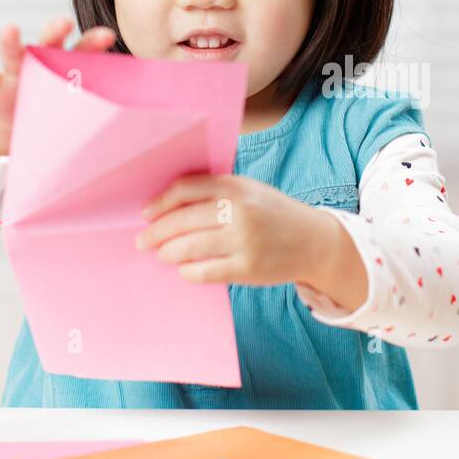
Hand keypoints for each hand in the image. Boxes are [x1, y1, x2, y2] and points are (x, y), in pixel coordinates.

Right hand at [0, 17, 115, 157]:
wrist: (23, 121)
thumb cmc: (58, 106)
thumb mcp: (77, 105)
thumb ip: (99, 105)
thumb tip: (139, 124)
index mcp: (66, 64)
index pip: (82, 50)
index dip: (93, 43)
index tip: (108, 35)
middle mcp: (41, 61)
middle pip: (49, 42)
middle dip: (56, 31)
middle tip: (65, 21)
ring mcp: (16, 73)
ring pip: (14, 53)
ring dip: (12, 41)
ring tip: (11, 29)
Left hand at [135, 174, 354, 297]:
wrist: (315, 241)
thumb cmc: (274, 214)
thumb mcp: (250, 191)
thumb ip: (216, 192)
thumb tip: (168, 206)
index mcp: (237, 187)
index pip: (185, 189)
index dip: (161, 202)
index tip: (147, 213)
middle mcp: (239, 211)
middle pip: (182, 220)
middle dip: (156, 233)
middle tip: (143, 241)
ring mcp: (244, 241)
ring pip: (189, 247)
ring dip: (168, 252)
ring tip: (162, 254)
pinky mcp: (248, 269)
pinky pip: (204, 271)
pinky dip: (188, 271)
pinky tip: (184, 269)